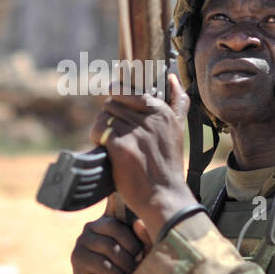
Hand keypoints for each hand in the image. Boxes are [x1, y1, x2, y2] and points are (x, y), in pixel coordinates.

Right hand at [71, 214, 152, 273]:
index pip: (123, 219)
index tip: (141, 255)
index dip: (135, 238)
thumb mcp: (139, 255)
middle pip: (116, 230)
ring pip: (109, 247)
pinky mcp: (77, 258)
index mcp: (108, 221)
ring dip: (124, 265)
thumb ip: (142, 239)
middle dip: (131, 251)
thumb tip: (139, 223)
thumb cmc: (126, 272)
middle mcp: (92, 226)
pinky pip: (101, 264)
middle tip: (137, 266)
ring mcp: (82, 241)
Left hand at [89, 72, 196, 238]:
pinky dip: (96, 137)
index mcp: (163, 112)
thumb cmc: (168, 165)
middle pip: (114, 104)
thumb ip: (178, 102)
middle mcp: (150, 119)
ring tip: (107, 141)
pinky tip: (103, 147)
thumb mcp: (178, 130)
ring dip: (101, 127)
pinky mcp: (120, 145)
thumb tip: (172, 77)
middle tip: (112, 131)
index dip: (118, 97)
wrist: (163, 196)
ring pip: (104, 116)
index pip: (131, 93)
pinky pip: (98, 130)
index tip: (113, 99)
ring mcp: (134, 131)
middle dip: (109, 116)